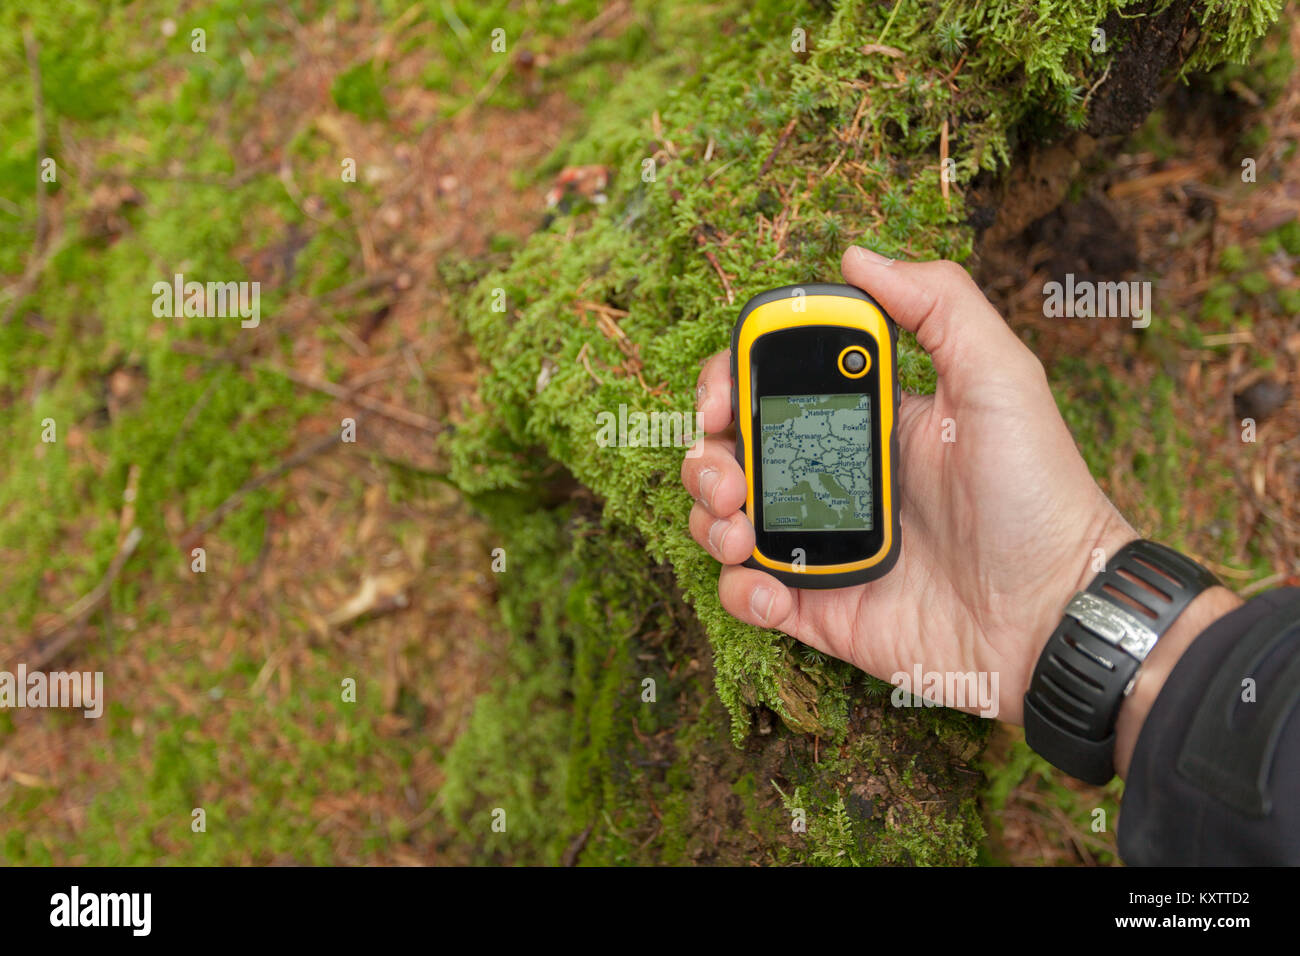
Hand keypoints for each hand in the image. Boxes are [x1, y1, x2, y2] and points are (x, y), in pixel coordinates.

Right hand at [682, 247, 1138, 725]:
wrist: (1056, 617)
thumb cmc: (1039, 495)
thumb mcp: (1001, 379)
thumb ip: (939, 306)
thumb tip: (856, 255)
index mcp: (867, 421)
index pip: (772, 384)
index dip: (730, 382)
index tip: (721, 400)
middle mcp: (835, 478)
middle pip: (732, 452)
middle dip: (705, 458)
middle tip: (727, 477)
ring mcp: (823, 544)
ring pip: (724, 521)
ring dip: (709, 521)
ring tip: (741, 535)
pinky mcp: (821, 607)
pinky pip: (749, 596)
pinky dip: (742, 592)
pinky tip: (775, 592)